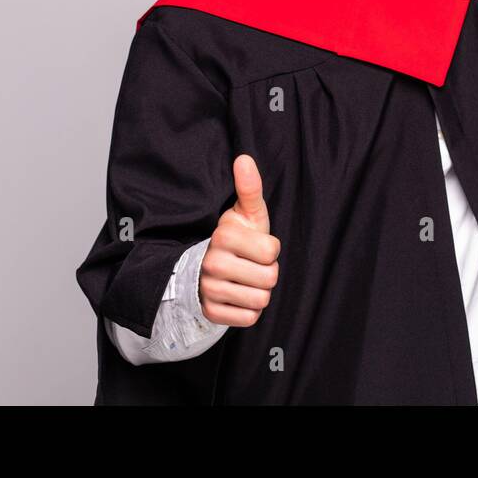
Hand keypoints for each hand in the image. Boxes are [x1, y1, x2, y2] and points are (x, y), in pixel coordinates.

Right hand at [199, 153, 280, 327]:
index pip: (272, 251)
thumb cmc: (236, 239)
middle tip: (251, 265)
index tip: (255, 246)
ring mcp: (209, 290)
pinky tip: (239, 296)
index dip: (270, 249)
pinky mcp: (210, 313)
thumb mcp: (245, 213)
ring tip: (245, 280)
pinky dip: (250, 310)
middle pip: (270, 278)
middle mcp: (212, 263)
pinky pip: (250, 318)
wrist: (206, 270)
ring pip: (261, 299)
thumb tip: (244, 158)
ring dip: (259, 292)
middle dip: (268, 272)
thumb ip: (249, 188)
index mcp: (223, 236)